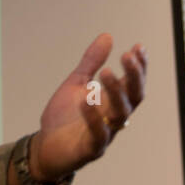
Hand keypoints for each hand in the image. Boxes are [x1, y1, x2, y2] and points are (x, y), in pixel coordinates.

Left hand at [29, 34, 146, 184]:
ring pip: (120, 114)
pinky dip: (93, 117)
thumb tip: (108, 36)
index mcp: (113, 101)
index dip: (139, 66)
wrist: (45, 147)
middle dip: (134, 76)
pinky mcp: (91, 149)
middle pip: (134, 97)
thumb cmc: (64, 117)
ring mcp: (105, 133)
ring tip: (106, 72)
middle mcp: (114, 117)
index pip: (134, 83)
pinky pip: (98, 135)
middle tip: (127, 56)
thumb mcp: (76, 83)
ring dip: (116, 92)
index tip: (138, 47)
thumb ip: (91, 62)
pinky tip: (86, 99)